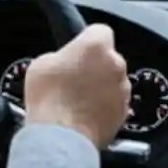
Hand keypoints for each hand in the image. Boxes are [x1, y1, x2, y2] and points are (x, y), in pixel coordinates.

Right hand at [23, 24, 129, 148]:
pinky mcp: (125, 111)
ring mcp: (123, 89)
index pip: (100, 30)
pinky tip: (87, 114)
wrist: (61, 136)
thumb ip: (62, 55)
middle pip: (108, 58)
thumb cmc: (48, 98)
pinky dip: (105, 106)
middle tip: (75, 78)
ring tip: (79, 99)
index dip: (88, 39)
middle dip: (95, 65)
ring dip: (102, 86)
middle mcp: (116, 64)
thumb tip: (66, 61)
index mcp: (96, 46)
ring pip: (114, 81)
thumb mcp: (42, 64)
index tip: (79, 49)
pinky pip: (115, 102)